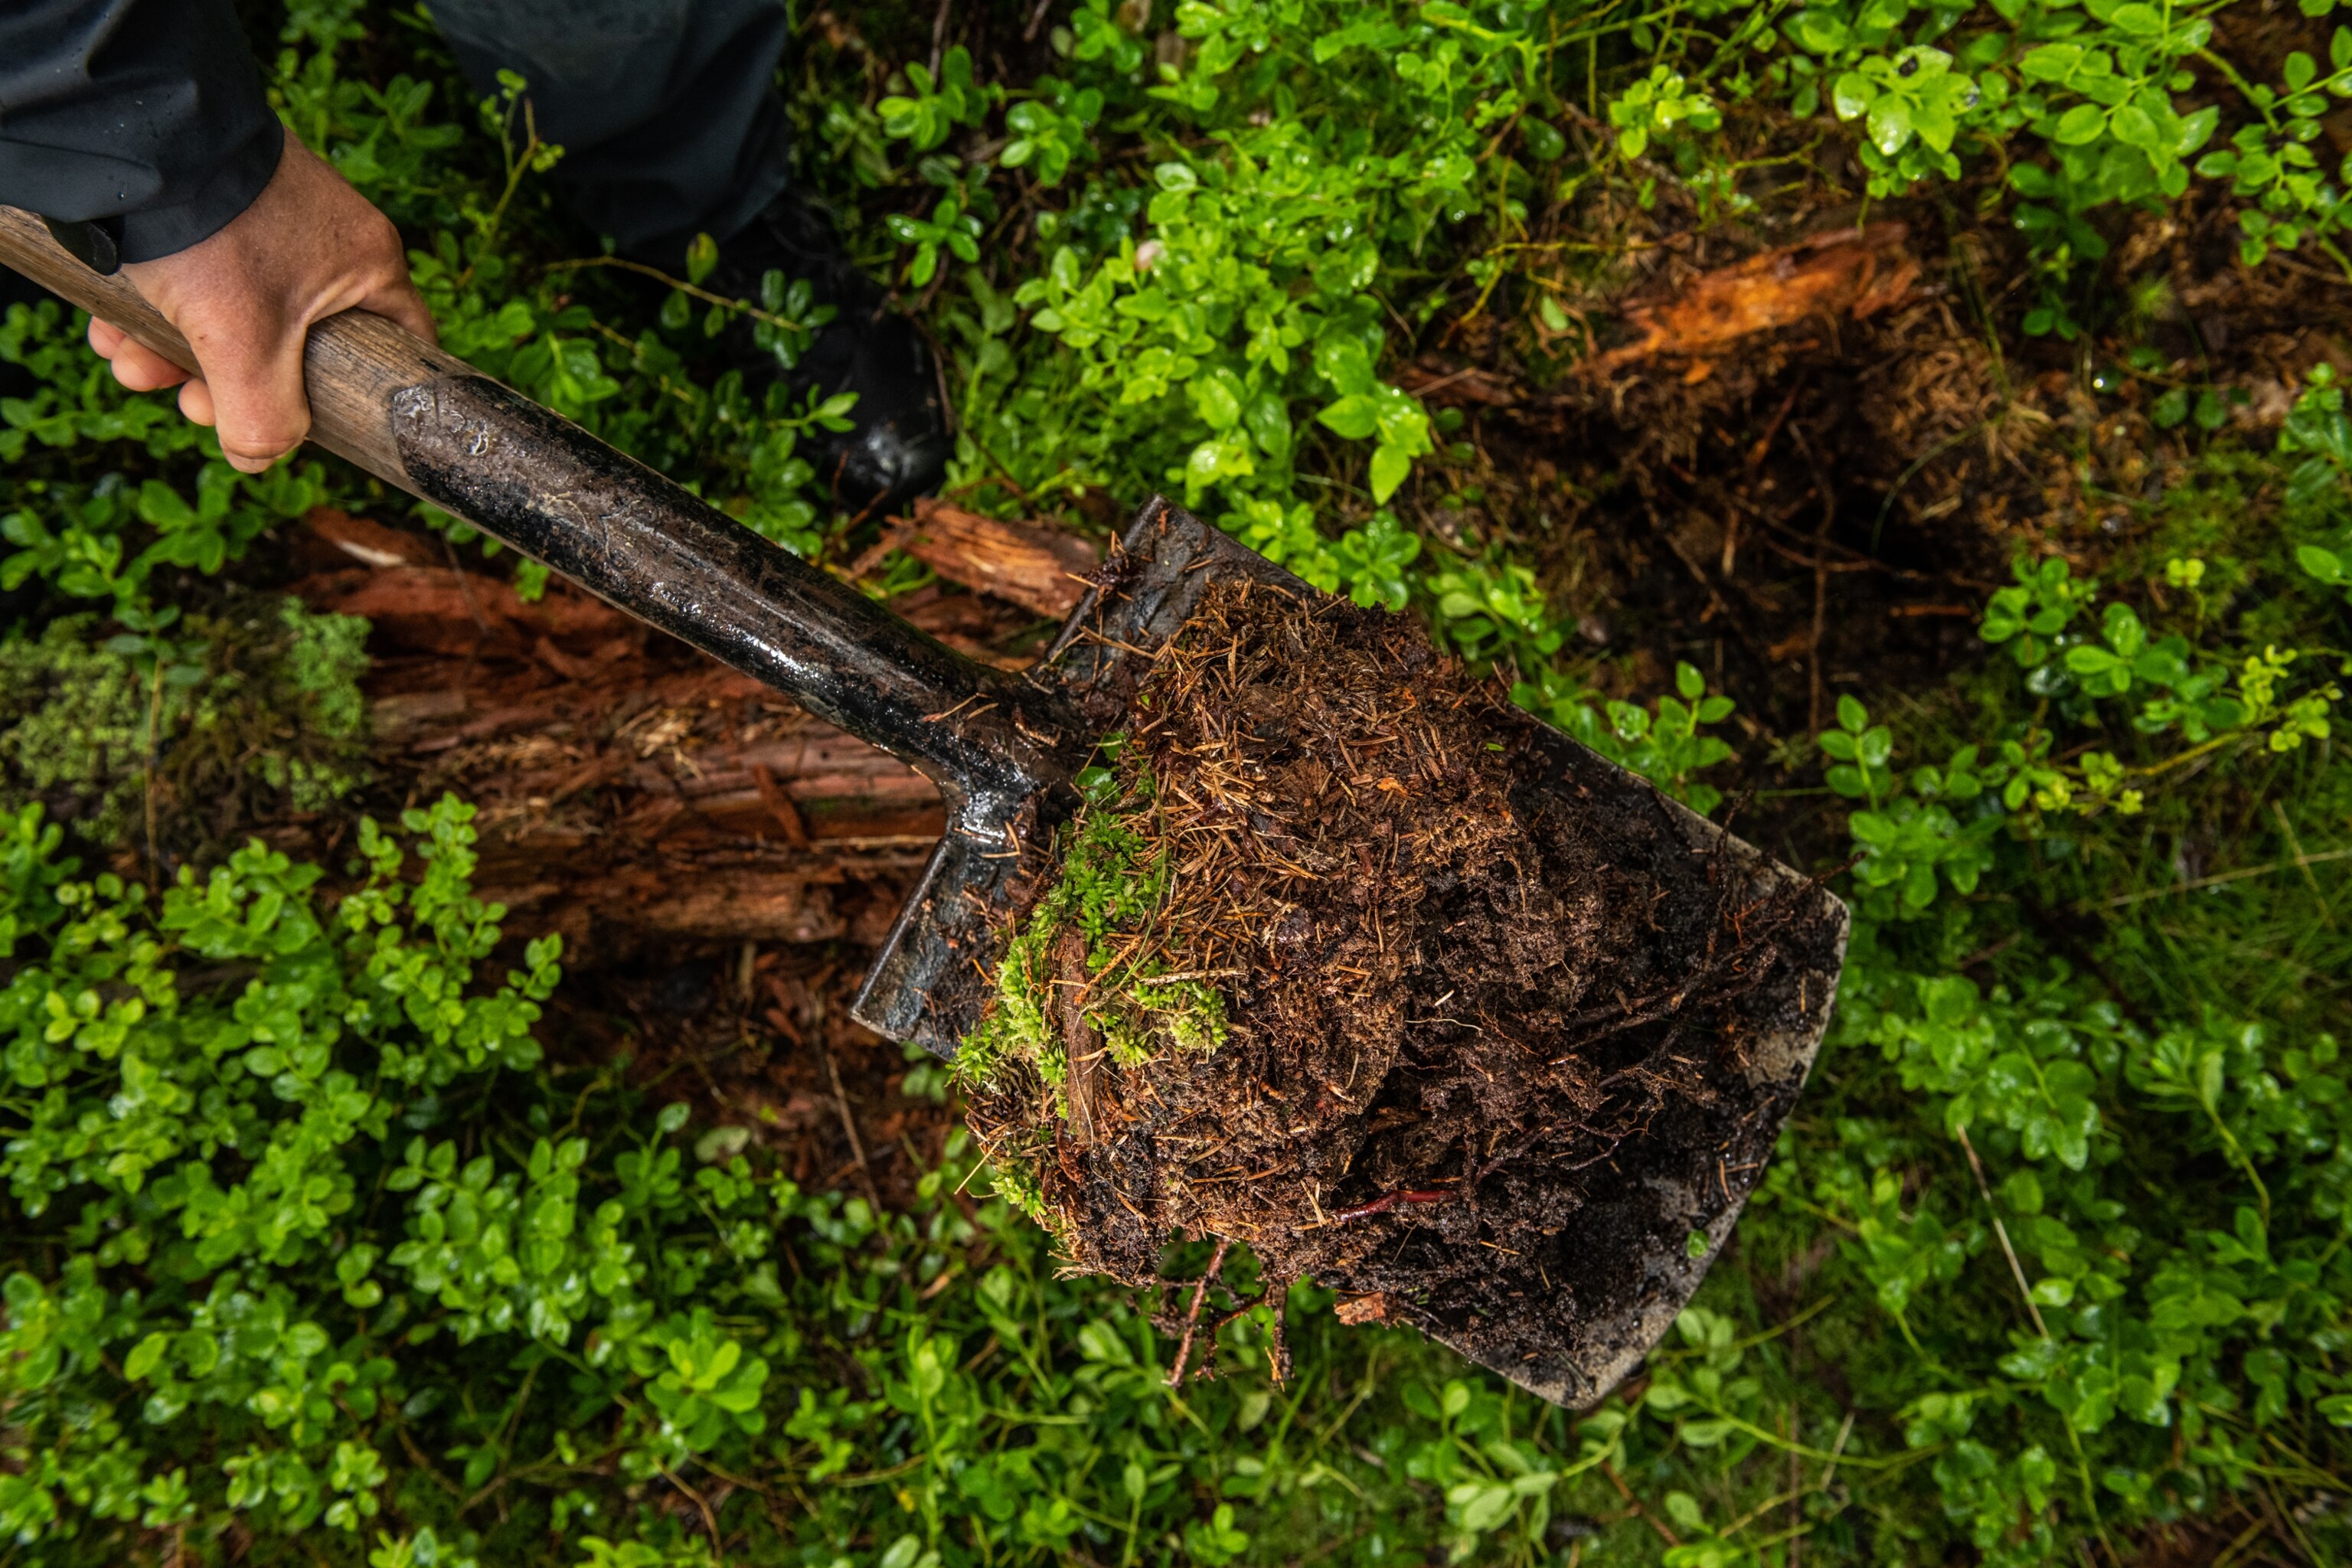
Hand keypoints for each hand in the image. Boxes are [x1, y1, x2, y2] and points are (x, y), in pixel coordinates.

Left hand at [88, 132, 436, 473]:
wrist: (141, 141)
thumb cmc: (216, 234)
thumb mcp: (246, 345)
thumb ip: (265, 418)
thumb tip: (256, 458)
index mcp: (369, 266)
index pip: (401, 348)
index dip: (363, 399)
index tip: (316, 424)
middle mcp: (330, 240)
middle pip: (297, 345)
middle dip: (231, 384)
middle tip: (190, 403)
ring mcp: (272, 219)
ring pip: (236, 315)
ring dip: (180, 354)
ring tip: (131, 364)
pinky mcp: (217, 204)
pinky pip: (200, 278)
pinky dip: (159, 310)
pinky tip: (116, 330)